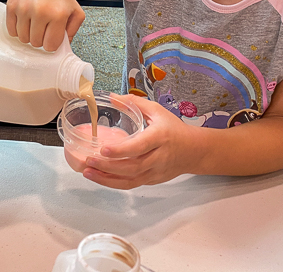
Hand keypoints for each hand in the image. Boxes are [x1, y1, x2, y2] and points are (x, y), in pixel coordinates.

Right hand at [5, 0, 84, 51]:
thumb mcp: (74, 9)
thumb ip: (73, 30)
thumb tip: (63, 46)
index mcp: (59, 14)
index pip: (51, 45)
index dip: (51, 43)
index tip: (51, 35)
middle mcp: (41, 11)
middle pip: (36, 43)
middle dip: (40, 38)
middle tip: (43, 26)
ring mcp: (24, 8)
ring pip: (23, 38)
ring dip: (28, 34)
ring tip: (34, 23)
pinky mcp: (11, 6)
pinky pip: (12, 31)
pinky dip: (18, 29)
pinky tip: (25, 19)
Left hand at [82, 95, 196, 187]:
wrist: (194, 150)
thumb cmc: (174, 129)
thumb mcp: (157, 110)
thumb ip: (134, 103)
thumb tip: (111, 97)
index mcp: (160, 137)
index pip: (139, 147)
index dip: (121, 151)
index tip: (103, 149)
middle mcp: (158, 157)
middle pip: (132, 167)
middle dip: (108, 166)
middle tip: (88, 160)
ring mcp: (156, 172)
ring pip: (130, 180)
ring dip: (107, 179)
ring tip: (88, 172)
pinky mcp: (153, 181)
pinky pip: (132, 184)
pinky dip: (114, 183)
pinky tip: (100, 178)